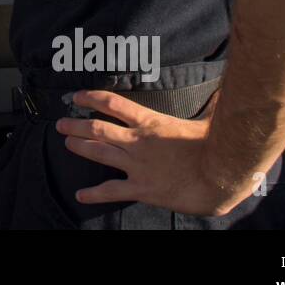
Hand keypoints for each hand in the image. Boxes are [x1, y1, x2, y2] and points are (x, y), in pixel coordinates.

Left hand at [54, 89, 257, 217]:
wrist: (221, 176)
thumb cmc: (217, 147)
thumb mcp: (209, 118)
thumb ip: (210, 103)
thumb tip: (224, 89)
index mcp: (150, 122)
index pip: (113, 104)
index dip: (91, 98)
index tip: (77, 96)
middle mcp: (137, 142)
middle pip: (97, 129)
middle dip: (75, 125)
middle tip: (61, 123)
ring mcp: (137, 166)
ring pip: (99, 153)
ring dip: (79, 147)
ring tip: (66, 143)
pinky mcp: (142, 188)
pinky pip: (111, 191)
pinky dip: (94, 194)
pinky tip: (81, 195)